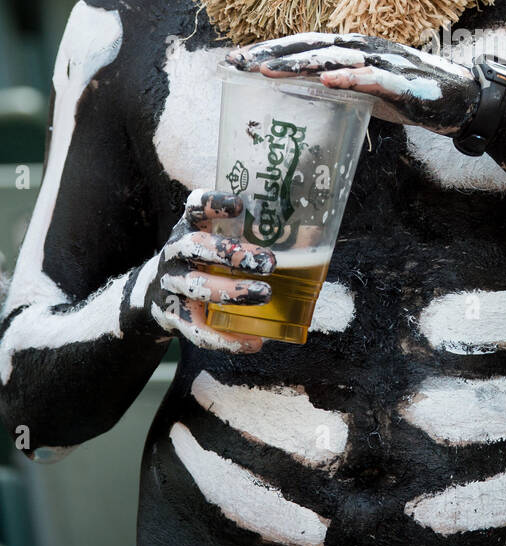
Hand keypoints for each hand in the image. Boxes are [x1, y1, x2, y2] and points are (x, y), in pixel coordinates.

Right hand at [144, 190, 273, 353]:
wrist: (153, 296)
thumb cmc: (200, 261)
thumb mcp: (212, 239)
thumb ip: (247, 235)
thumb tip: (311, 235)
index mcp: (189, 228)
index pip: (195, 206)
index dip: (214, 203)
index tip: (239, 205)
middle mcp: (176, 253)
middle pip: (197, 247)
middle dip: (232, 254)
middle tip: (269, 262)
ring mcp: (173, 285)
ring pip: (199, 288)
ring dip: (232, 293)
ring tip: (265, 295)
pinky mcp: (175, 317)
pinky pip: (199, 332)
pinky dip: (227, 340)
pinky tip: (254, 342)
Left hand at [228, 33, 479, 134]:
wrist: (462, 100)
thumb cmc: (412, 94)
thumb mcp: (367, 89)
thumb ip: (338, 87)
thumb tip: (302, 94)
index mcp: (356, 48)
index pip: (307, 44)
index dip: (272, 49)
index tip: (236, 59)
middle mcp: (367, 48)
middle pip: (314, 46)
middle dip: (274, 54)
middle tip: (238, 63)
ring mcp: (387, 63)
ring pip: (337, 59)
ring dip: (301, 64)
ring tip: (268, 73)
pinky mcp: (406, 84)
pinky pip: (375, 80)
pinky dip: (351, 78)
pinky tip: (327, 82)